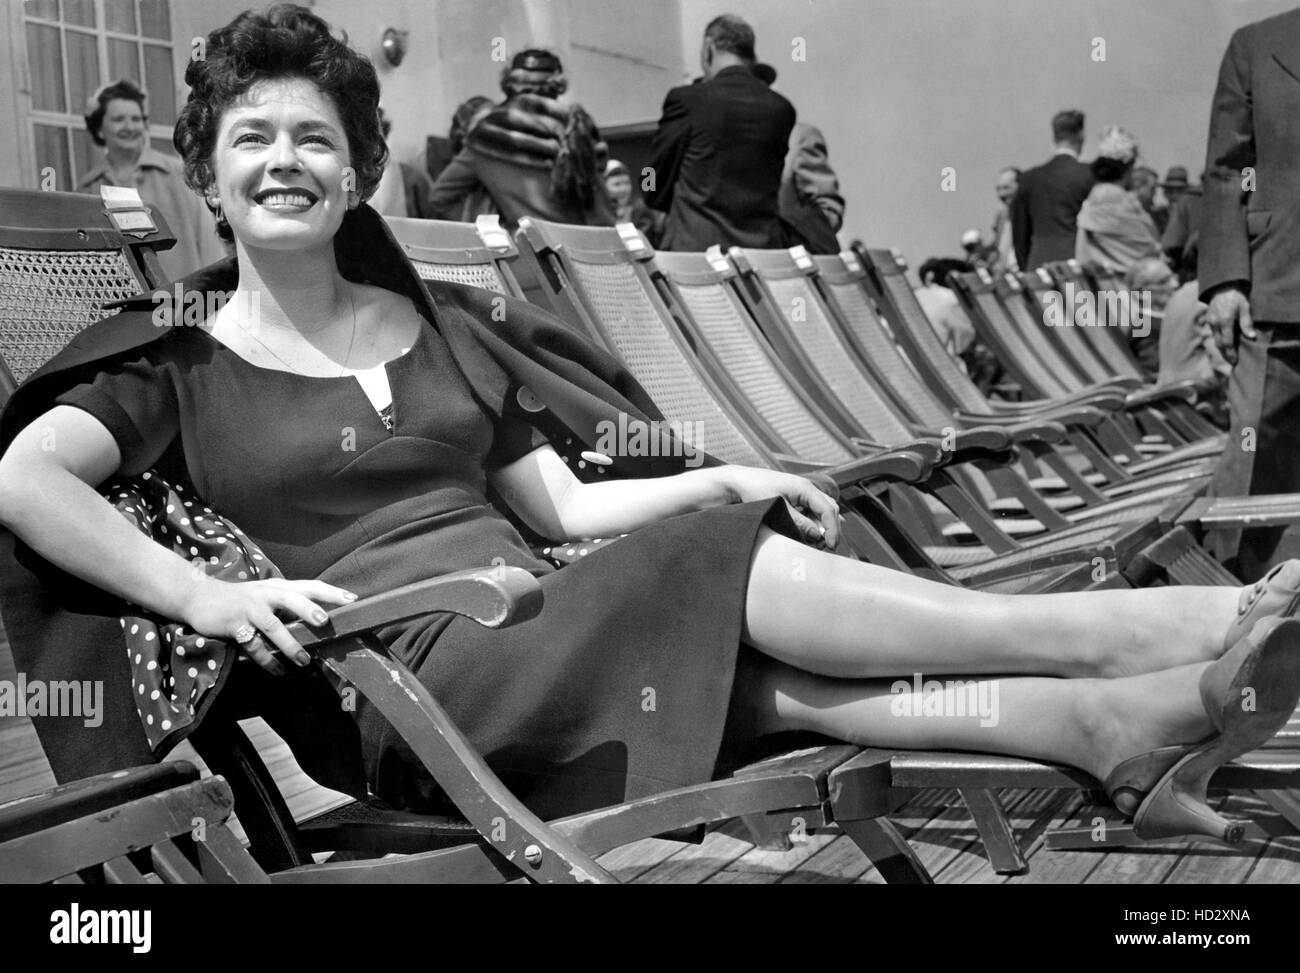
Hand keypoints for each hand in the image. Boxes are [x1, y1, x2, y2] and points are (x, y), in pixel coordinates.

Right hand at [179, 576, 357, 674]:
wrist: (199, 597)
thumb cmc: (244, 599)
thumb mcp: (268, 596)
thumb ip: (290, 606)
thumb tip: (320, 624)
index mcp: (280, 587)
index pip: (310, 586)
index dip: (331, 593)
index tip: (353, 600)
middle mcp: (267, 594)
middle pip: (291, 599)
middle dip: (308, 609)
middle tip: (323, 622)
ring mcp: (250, 608)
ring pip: (273, 626)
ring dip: (289, 645)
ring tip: (304, 661)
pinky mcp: (235, 624)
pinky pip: (254, 646)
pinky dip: (267, 660)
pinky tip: (278, 671)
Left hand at [721, 466, 840, 548]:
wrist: (738, 481)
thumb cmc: (755, 490)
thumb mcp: (778, 508)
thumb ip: (799, 523)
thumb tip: (818, 535)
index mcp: (805, 488)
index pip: (828, 510)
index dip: (832, 529)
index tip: (831, 546)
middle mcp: (807, 488)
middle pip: (830, 509)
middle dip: (831, 529)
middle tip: (826, 547)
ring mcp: (801, 492)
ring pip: (822, 510)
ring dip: (822, 527)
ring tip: (816, 543)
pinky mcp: (795, 497)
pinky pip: (812, 510)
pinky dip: (814, 522)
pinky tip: (811, 533)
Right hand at [1204, 286, 1254, 365]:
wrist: (1222, 287)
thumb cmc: (1236, 297)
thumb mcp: (1245, 307)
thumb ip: (1246, 322)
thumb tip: (1251, 337)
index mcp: (1225, 321)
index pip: (1227, 342)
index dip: (1231, 353)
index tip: (1235, 362)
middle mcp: (1215, 323)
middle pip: (1220, 344)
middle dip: (1226, 354)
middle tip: (1232, 362)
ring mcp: (1211, 322)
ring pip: (1216, 340)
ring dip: (1222, 349)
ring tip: (1229, 356)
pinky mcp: (1209, 320)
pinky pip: (1214, 334)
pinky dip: (1219, 341)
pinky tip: (1225, 345)